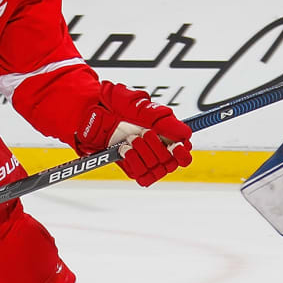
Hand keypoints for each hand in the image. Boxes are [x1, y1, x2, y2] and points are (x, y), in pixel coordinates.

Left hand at [73, 82, 192, 185]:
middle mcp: (160, 150)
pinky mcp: (134, 169)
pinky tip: (125, 150)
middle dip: (156, 148)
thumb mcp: (145, 108)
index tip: (175, 147)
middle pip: (171, 163)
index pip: (184, 155)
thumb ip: (167, 122)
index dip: (182, 154)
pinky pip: (142, 176)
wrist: (96, 113)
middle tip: (143, 133)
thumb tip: (186, 134)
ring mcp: (147, 161)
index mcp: (168, 136)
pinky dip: (134, 162)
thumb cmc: (120, 105)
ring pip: (157, 170)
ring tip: (131, 139)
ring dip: (143, 153)